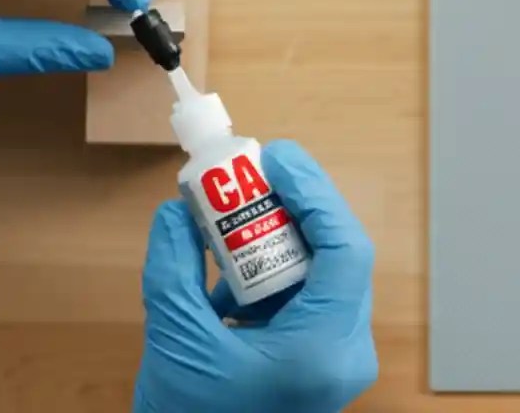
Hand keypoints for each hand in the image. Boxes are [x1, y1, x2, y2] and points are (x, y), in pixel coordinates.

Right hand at [135, 140, 377, 412]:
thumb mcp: (175, 342)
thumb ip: (173, 269)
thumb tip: (174, 210)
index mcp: (324, 348)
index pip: (346, 248)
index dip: (314, 192)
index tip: (273, 159)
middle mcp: (344, 351)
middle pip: (334, 254)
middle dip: (290, 206)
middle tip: (248, 172)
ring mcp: (334, 358)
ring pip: (319, 272)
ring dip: (277, 235)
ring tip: (229, 208)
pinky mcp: (316, 361)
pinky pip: (303, 297)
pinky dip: (270, 270)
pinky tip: (226, 261)